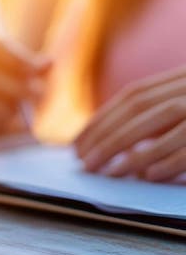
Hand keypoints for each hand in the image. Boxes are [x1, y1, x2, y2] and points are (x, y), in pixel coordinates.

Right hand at [0, 35, 50, 135]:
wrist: (4, 112)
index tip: (37, 72)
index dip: (17, 60)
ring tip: (16, 117)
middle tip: (32, 98)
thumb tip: (46, 64)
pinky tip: (1, 128)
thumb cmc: (19, 86)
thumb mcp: (34, 75)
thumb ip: (39, 68)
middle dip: (9, 88)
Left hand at [75, 65, 185, 181]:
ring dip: (133, 153)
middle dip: (108, 138)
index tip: (78, 144)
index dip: (102, 119)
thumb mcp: (183, 106)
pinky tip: (149, 176)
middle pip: (141, 109)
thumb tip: (108, 145)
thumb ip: (155, 118)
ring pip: (165, 126)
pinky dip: (169, 161)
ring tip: (109, 174)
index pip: (133, 96)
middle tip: (85, 163)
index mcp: (182, 78)